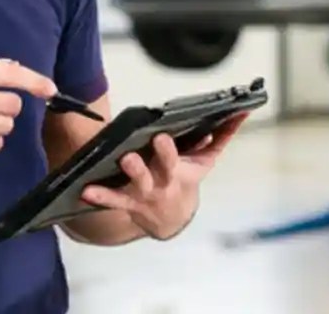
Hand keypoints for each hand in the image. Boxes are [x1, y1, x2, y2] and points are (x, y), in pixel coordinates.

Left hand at [80, 112, 248, 239]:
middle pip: (153, 173)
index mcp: (179, 173)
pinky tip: (85, 189)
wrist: (172, 218)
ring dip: (122, 177)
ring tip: (112, 164)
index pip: (176, 159)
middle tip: (132, 153)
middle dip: (143, 165)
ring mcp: (143, 195)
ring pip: (132, 186)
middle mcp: (161, 184)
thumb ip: (223, 135)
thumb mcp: (206, 160)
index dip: (169, 150)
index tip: (161, 135)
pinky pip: (111, 200)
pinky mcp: (127, 203)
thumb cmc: (186, 178)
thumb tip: (243, 110)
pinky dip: (99, 196)